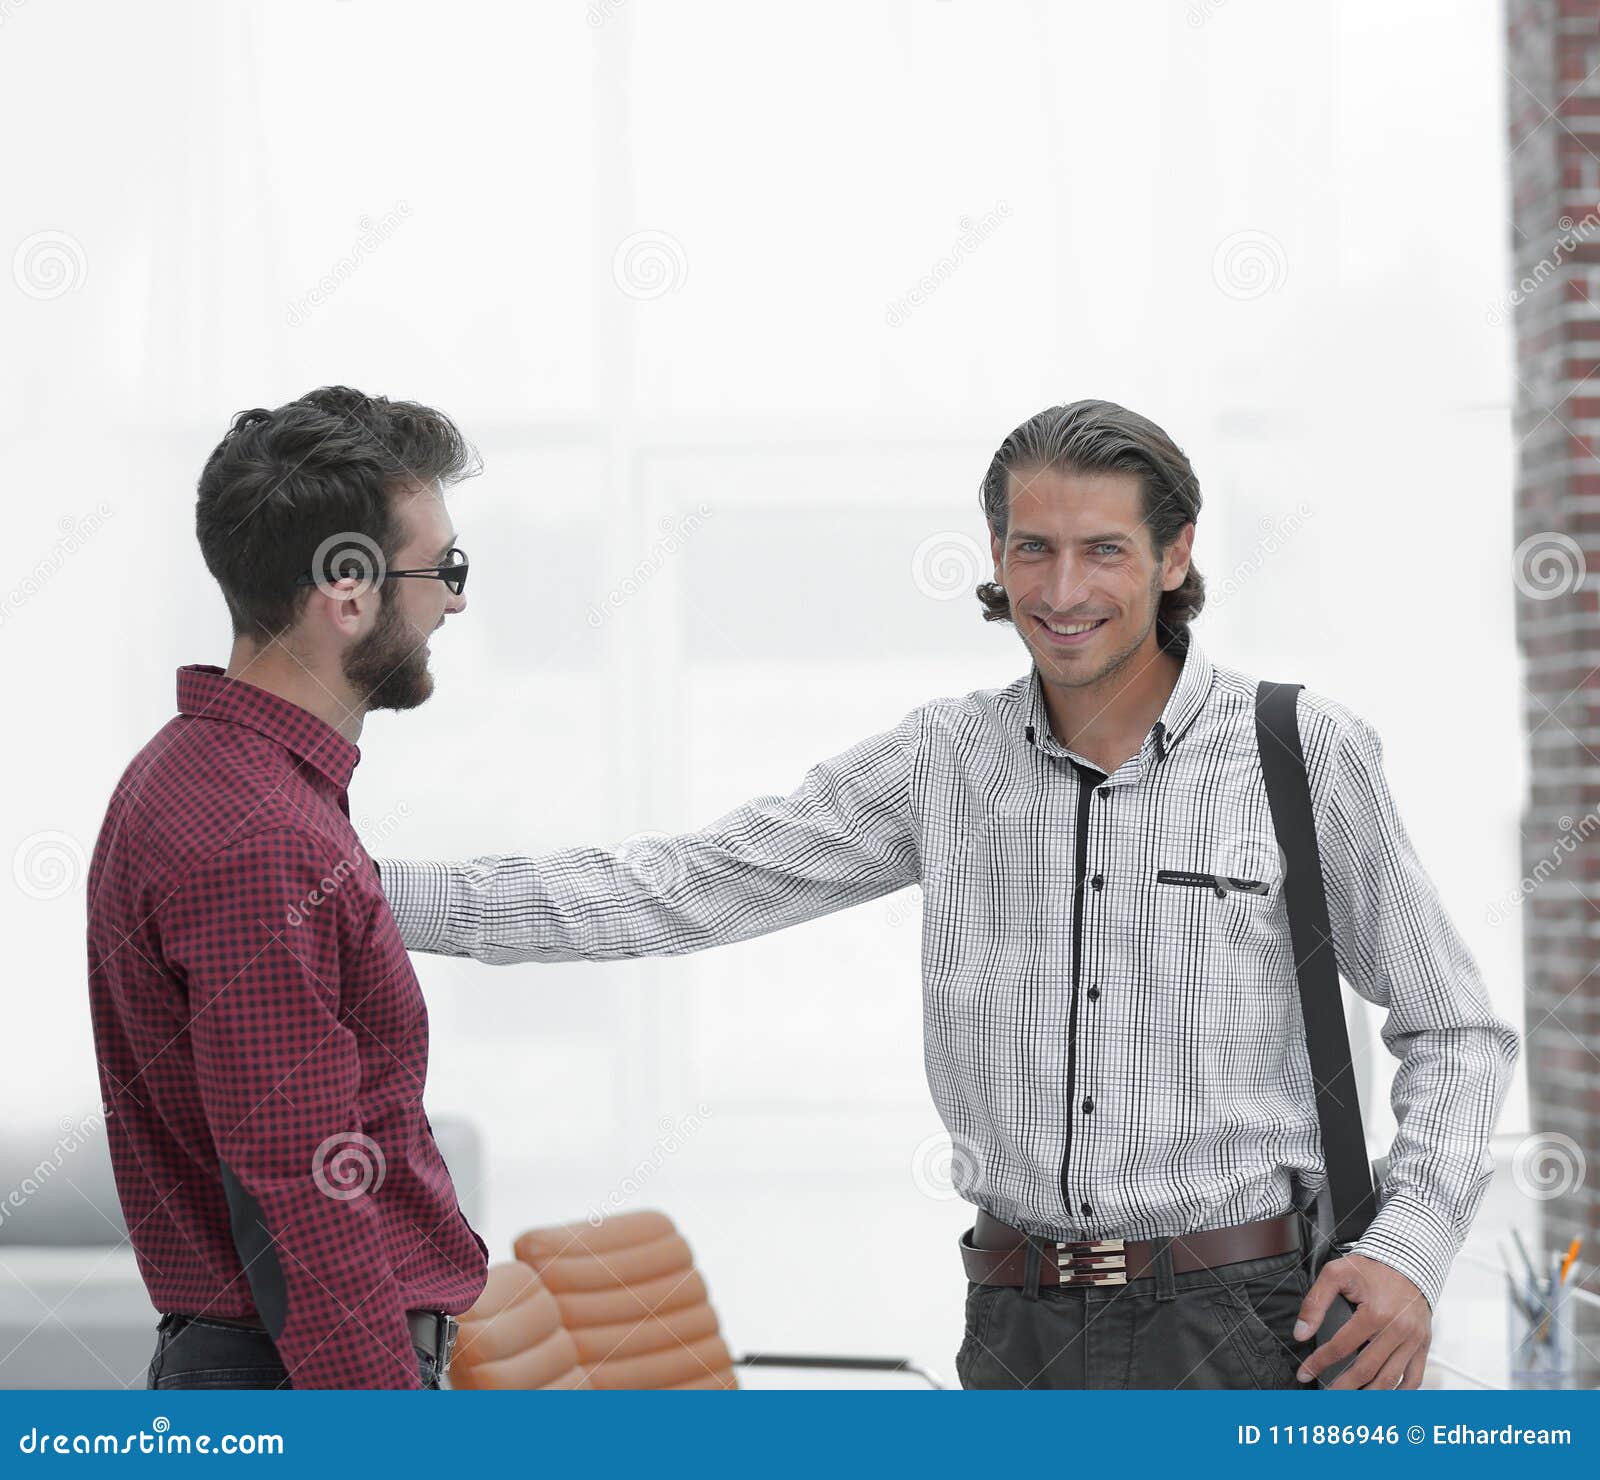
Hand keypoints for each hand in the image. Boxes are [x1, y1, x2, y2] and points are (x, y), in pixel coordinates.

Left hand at [1292, 1253, 1430, 1388]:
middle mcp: (1397, 1330)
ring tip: (1351, 1402)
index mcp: (1375, 1313)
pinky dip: (1400, 1393)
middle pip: (1366, 1370)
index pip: (1341, 1347)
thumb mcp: (1336, 1273)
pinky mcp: (1423, 1345)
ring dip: (1369, 1396)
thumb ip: (1315, 1302)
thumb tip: (1301, 1332)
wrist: (1408, 1260)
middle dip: (1343, 1388)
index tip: (1305, 1373)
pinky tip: (1384, 1397)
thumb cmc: (1372, 1268)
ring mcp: (1413, 1340)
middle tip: (1326, 1396)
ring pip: (1391, 1380)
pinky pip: (1414, 1377)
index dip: (1320, 1363)